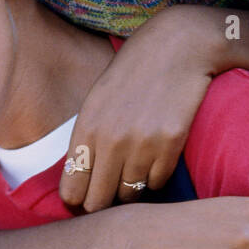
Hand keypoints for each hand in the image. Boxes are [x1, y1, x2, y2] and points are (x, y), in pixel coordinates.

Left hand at [60, 7, 220, 211]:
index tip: (85, 198)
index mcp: (86, 128)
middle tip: (109, 194)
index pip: (71, 190)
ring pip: (130, 196)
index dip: (77, 200)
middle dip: (101, 203)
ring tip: (133, 173)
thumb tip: (80, 181)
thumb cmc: (134, 72)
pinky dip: (155, 177)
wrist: (178, 46)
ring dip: (130, 190)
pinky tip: (155, 159)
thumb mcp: (97, 100)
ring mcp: (141, 144)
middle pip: (98, 202)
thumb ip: (87, 139)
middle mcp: (110, 140)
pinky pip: (157, 182)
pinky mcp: (170, 144)